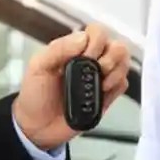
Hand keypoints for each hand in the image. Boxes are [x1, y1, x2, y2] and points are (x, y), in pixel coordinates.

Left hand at [12, 23, 129, 151]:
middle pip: (116, 45)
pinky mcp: (107, 96)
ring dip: (116, 70)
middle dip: (110, 57)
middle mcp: (91, 59)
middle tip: (96, 69)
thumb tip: (82, 38)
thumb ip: (58, 48)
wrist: (38, 126)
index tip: (84, 57)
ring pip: (123, 62)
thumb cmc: (35, 94)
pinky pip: (123, 83)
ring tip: (101, 82)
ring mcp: (101, 77)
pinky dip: (117, 85)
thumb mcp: (38, 66)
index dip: (96, 42)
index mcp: (74, 48)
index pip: (98, 32)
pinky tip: (103, 91)